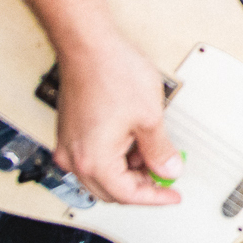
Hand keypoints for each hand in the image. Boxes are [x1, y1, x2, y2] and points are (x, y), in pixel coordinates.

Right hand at [50, 36, 180, 206]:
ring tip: (154, 151)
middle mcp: (74, 158)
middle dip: (141, 186)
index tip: (173, 194)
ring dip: (129, 171)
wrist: (88, 45)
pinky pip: (93, 158)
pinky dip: (116, 157)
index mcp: (93, 160)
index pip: (127, 195)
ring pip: (102, 176)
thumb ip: (160, 150)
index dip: (155, 197)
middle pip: (111, 191)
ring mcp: (68, 145)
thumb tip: (169, 170)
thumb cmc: (113, 72)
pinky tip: (135, 141)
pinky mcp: (70, 133)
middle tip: (167, 176)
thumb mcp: (149, 117)